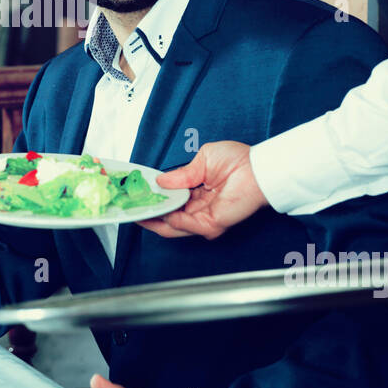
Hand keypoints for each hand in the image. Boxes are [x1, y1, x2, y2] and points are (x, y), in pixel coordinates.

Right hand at [139, 141, 268, 238]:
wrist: (256, 168)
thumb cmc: (237, 161)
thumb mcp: (201, 161)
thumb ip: (180, 175)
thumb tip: (160, 181)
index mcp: (197, 193)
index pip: (171, 201)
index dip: (154, 198)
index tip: (136, 194)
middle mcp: (199, 208)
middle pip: (167, 216)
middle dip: (148, 212)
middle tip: (130, 207)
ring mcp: (204, 218)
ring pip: (172, 226)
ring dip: (154, 218)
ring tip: (137, 211)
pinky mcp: (211, 224)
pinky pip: (185, 226)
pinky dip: (171, 221)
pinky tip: (161, 214)